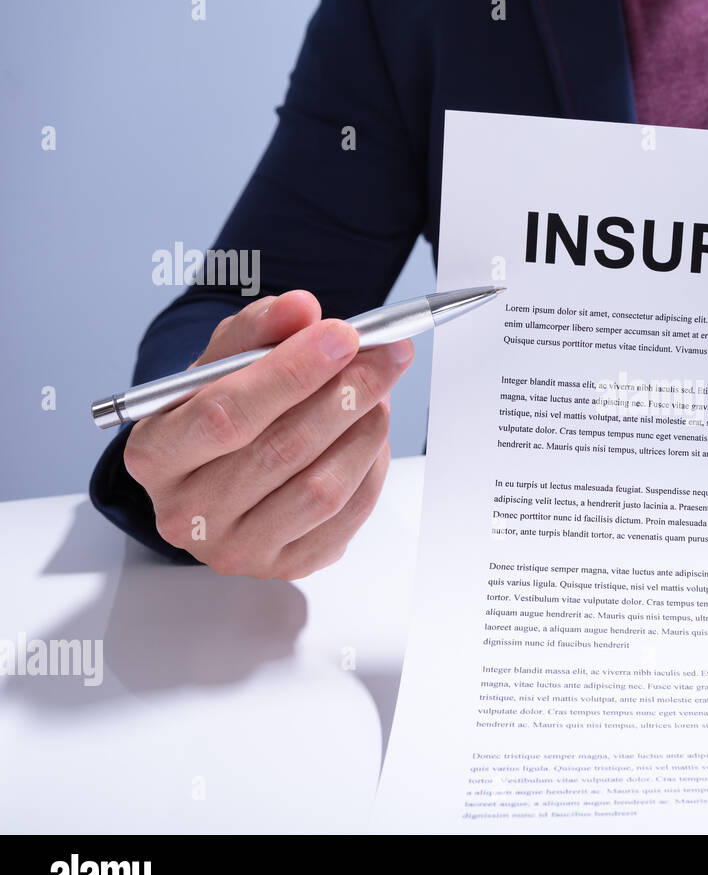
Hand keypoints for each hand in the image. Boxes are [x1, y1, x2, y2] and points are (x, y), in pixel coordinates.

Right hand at [123, 290, 413, 578]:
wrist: (217, 473)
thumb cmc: (216, 410)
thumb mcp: (221, 362)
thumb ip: (257, 331)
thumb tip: (302, 309)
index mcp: (154, 454)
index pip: (226, 413)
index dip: (291, 372)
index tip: (343, 335)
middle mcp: (187, 513)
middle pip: (282, 451)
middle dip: (345, 393)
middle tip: (386, 354)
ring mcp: (237, 548)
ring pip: (321, 489)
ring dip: (364, 430)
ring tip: (379, 389)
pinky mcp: (287, 565)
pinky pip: (347, 516)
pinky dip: (371, 466)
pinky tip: (370, 431)